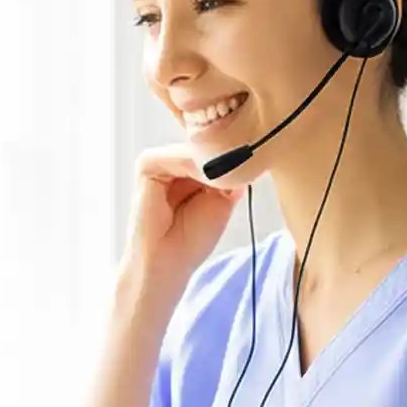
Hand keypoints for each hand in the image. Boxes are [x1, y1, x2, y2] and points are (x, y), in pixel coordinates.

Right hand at [121, 143, 243, 285]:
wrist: (168, 262)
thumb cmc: (191, 238)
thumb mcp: (222, 199)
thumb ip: (230, 174)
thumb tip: (248, 150)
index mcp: (190, 169)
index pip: (216, 148)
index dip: (237, 152)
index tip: (259, 156)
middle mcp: (174, 161)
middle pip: (206, 144)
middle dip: (227, 154)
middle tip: (250, 162)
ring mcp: (159, 160)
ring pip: (196, 148)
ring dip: (215, 161)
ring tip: (230, 178)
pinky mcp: (147, 164)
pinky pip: (178, 155)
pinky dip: (197, 165)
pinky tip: (209, 182)